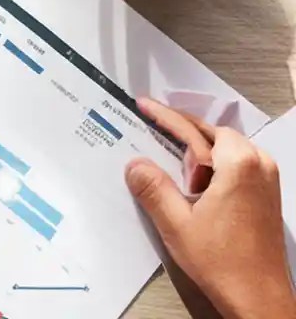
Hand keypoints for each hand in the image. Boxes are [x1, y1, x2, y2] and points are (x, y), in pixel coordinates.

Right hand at [127, 98, 295, 318]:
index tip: (144, 105)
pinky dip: (214, 167)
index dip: (165, 116)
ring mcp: (267, 179)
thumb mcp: (176, 223)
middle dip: (183, 134)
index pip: (194, 131)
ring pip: (227, 150)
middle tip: (153, 133)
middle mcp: (259, 164)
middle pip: (214, 135)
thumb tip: (135, 163)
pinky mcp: (268, 195)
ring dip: (200, 154)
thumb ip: (153, 188)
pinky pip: (238, 165)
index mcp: (238, 164)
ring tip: (175, 173)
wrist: (258, 297)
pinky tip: (196, 186)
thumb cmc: (221, 260)